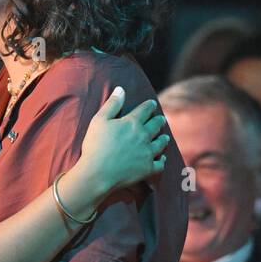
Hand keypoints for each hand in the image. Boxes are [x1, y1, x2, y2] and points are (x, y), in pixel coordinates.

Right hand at [67, 88, 168, 204]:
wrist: (97, 173)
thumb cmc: (95, 145)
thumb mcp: (99, 120)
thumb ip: (112, 104)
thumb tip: (121, 89)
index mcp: (132, 122)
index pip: (145, 109)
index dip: (150, 105)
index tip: (152, 104)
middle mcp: (144, 136)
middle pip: (156, 125)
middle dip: (159, 121)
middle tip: (161, 119)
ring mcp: (147, 153)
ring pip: (161, 143)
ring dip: (163, 139)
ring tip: (165, 137)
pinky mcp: (147, 168)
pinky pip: (160, 163)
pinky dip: (162, 160)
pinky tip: (162, 158)